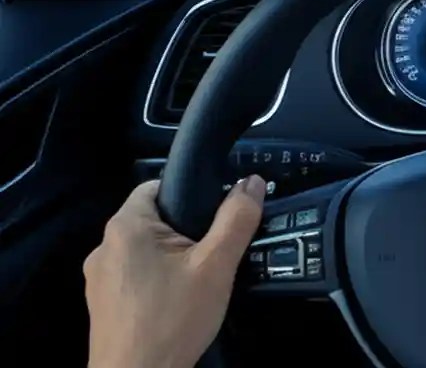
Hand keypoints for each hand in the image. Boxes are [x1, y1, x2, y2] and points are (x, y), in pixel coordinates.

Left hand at [84, 176, 266, 367]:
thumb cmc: (173, 319)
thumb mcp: (215, 266)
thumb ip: (236, 220)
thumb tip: (253, 182)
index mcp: (125, 226)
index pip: (156, 186)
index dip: (191, 193)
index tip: (218, 213)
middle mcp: (103, 247)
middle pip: (152, 221)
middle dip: (186, 231)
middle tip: (217, 250)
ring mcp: (98, 279)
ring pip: (144, 252)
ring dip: (172, 258)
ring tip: (202, 278)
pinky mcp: (101, 305)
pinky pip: (134, 278)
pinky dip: (157, 282)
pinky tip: (178, 302)